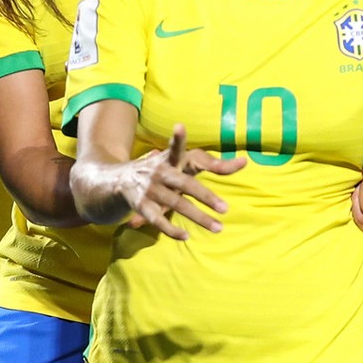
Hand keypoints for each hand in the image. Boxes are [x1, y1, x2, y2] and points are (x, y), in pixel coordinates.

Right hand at [121, 124, 245, 239]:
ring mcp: (150, 189)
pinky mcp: (141, 205)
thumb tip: (245, 161)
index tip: (179, 126)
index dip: (178, 138)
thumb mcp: (184, 163)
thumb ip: (215, 164)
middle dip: (206, 197)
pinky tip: (186, 235)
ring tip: (219, 228)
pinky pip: (158, 219)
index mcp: (171, 159)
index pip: (176, 148)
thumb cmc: (165, 170)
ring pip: (177, 205)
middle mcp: (160, 172)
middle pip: (186, 184)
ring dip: (198, 217)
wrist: (118, 180)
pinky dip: (171, 229)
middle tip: (226, 208)